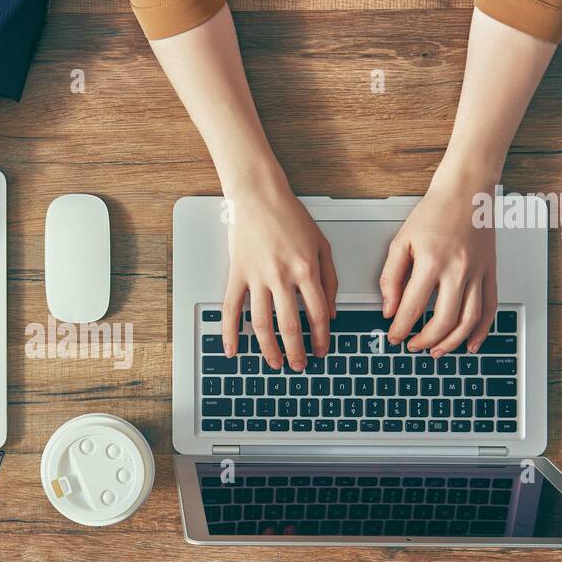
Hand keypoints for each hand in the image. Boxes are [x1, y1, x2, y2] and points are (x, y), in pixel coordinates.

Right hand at [221, 170, 337, 370]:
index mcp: (306, 268)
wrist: (258, 195)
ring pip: (261, 323)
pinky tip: (232, 350)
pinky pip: (231, 308)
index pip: (318, 313)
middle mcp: (281, 275)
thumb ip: (330, 279)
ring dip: (269, 348)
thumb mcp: (321, 244)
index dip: (322, 337)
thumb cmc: (290, 215)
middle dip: (297, 351)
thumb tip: (332, 312)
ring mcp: (257, 276)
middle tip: (300, 366)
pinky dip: (229, 332)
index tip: (323, 350)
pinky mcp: (237, 274)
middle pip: (290, 324)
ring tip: (274, 363)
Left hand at [380, 172, 496, 355]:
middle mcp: (458, 270)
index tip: (394, 337)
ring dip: (452, 342)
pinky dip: (482, 331)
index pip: (413, 307)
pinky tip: (471, 344)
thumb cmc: (433, 213)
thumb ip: (391, 277)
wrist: (466, 191)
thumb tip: (389, 308)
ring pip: (469, 320)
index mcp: (431, 262)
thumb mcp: (401, 241)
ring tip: (436, 351)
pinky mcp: (490, 272)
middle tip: (412, 346)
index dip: (401, 328)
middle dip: (425, 340)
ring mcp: (478, 273)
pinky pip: (490, 308)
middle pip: (444, 320)